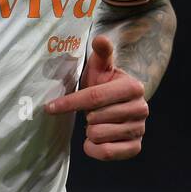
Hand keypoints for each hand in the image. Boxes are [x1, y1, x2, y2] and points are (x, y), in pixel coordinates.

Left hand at [43, 35, 147, 159]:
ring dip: (90, 132)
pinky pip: (108, 153)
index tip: (49, 107)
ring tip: (96, 123)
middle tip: (91, 112)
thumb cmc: (104, 83)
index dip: (70, 102)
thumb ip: (101, 52)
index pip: (94, 97)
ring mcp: (140, 129)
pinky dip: (95, 149)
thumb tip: (100, 39)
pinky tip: (95, 140)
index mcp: (132, 87)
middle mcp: (141, 108)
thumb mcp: (100, 66)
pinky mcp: (136, 147)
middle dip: (86, 117)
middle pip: (95, 119)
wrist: (119, 104)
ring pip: (99, 136)